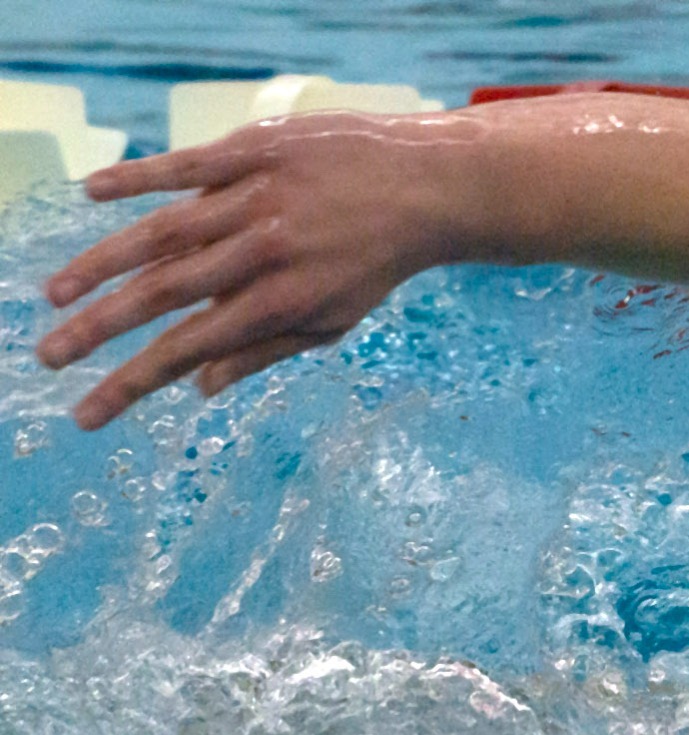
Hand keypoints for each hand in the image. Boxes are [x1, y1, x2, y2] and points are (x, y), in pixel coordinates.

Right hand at [38, 110, 485, 429]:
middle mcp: (262, 254)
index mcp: (280, 303)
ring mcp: (256, 199)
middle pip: (162, 296)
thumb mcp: (332, 321)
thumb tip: (199, 390)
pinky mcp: (255, 151)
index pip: (189, 351)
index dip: (132, 385)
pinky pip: (184, 165)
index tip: (87, 413)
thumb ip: (262, 352)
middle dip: (98, 332)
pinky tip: (92, 194)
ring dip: (101, 264)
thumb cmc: (372, 262)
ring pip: (161, 233)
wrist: (425, 188)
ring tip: (56, 294)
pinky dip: (137, 178)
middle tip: (48, 358)